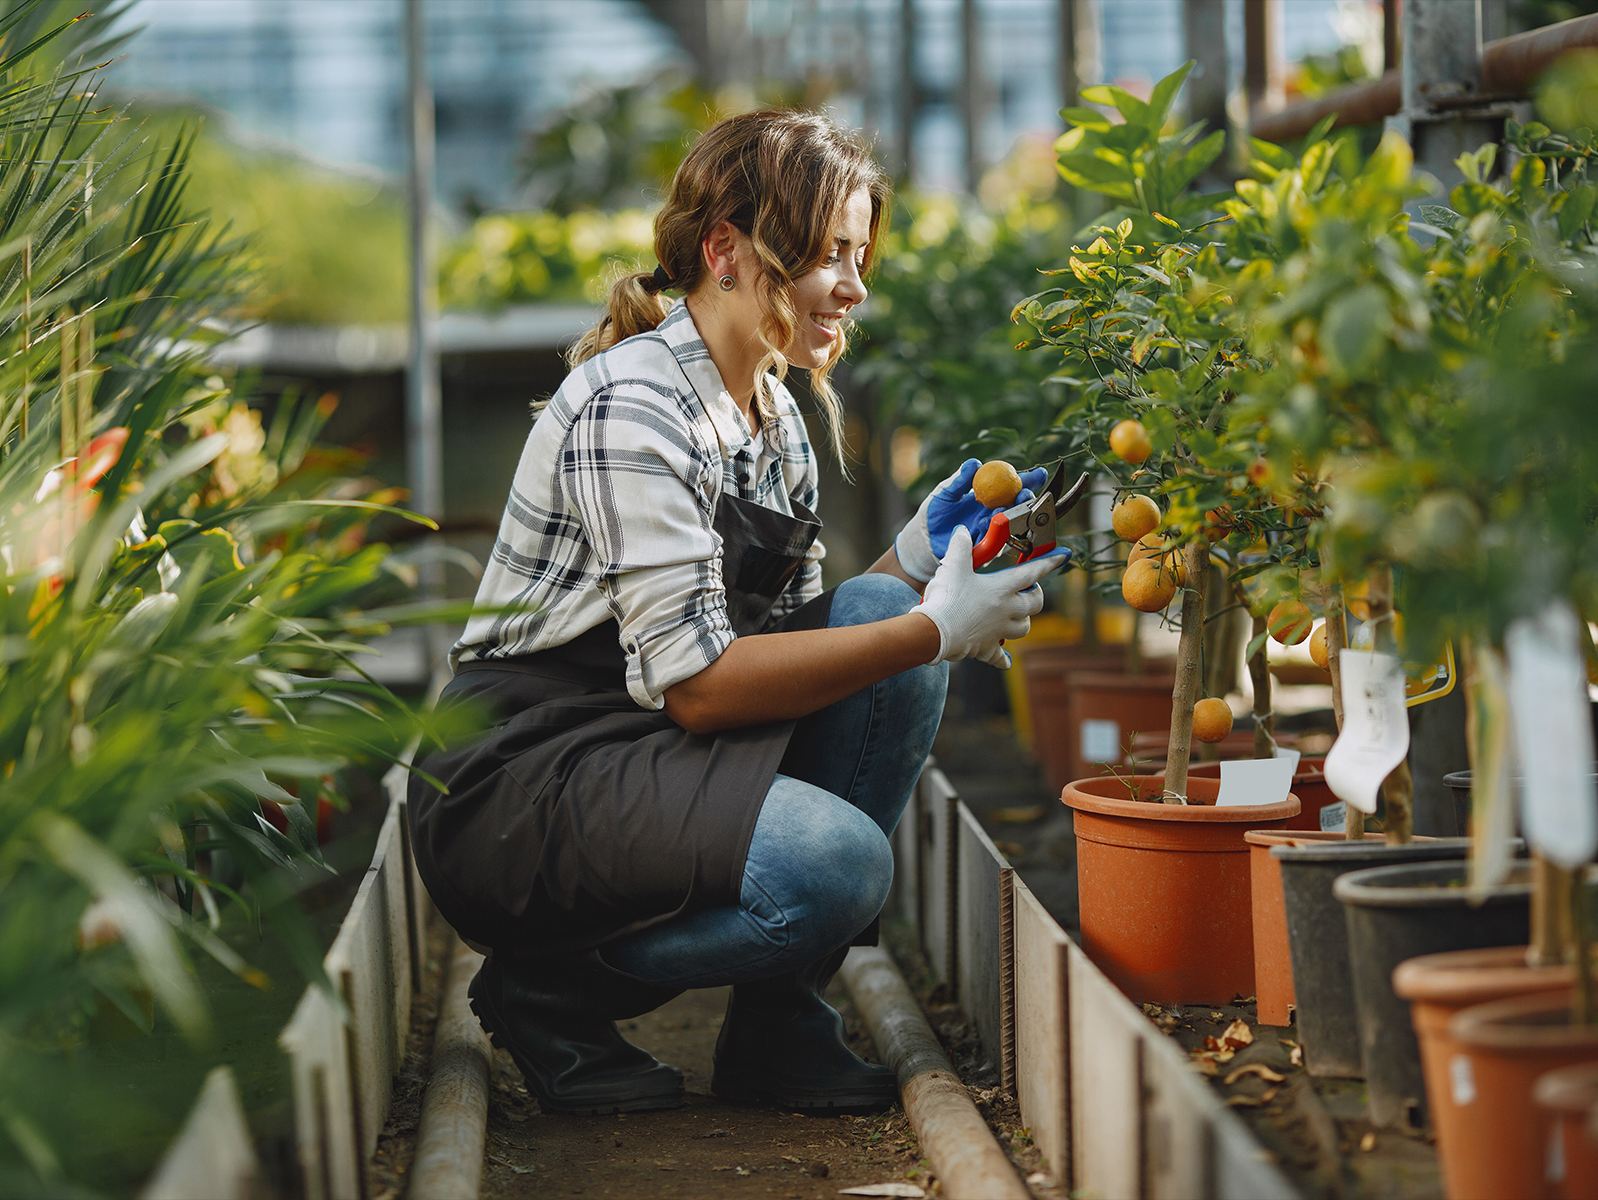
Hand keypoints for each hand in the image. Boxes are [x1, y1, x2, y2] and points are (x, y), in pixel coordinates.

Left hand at [893, 458, 1048, 582]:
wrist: (923, 538)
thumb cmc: (934, 512)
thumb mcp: (946, 492)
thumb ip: (960, 479)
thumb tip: (974, 462)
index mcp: (988, 495)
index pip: (1012, 485)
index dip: (1027, 479)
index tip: (1039, 474)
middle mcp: (993, 512)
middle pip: (1018, 505)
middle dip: (1026, 498)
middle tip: (1024, 493)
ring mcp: (991, 530)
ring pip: (1009, 523)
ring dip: (1008, 515)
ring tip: (1000, 509)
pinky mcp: (985, 547)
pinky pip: (994, 539)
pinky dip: (991, 530)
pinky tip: (983, 523)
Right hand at [918, 526, 1069, 667]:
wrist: (935, 631)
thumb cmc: (947, 598)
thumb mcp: (953, 565)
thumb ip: (960, 546)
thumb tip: (962, 531)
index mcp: (1002, 588)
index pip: (1033, 571)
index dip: (1049, 562)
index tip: (1062, 556)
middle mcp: (1007, 610)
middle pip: (1036, 604)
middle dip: (1036, 596)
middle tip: (1031, 590)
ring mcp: (999, 630)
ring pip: (1024, 628)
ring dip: (1023, 621)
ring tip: (1015, 615)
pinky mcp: (987, 648)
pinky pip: (1001, 656)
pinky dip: (1003, 657)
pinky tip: (1004, 659)